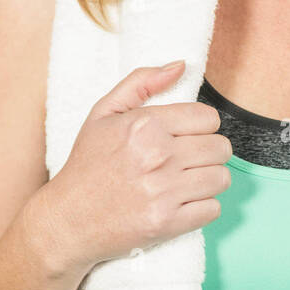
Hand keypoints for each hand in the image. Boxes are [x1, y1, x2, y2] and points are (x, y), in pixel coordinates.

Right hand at [38, 61, 232, 269]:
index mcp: (144, 125)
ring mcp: (164, 192)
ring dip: (208, 179)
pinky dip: (203, 207)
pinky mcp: (168, 223)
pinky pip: (214, 209)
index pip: (208, 118)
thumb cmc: (87, 165)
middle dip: (208, 152)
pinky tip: (183, 202)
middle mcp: (157, 156)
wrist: (67, 220)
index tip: (187, 135)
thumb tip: (180, 65)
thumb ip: (142, 82)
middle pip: (220, 147)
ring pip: (222, 177)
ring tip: (187, 180)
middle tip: (188, 159)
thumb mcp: (104, 113)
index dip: (200, 126)